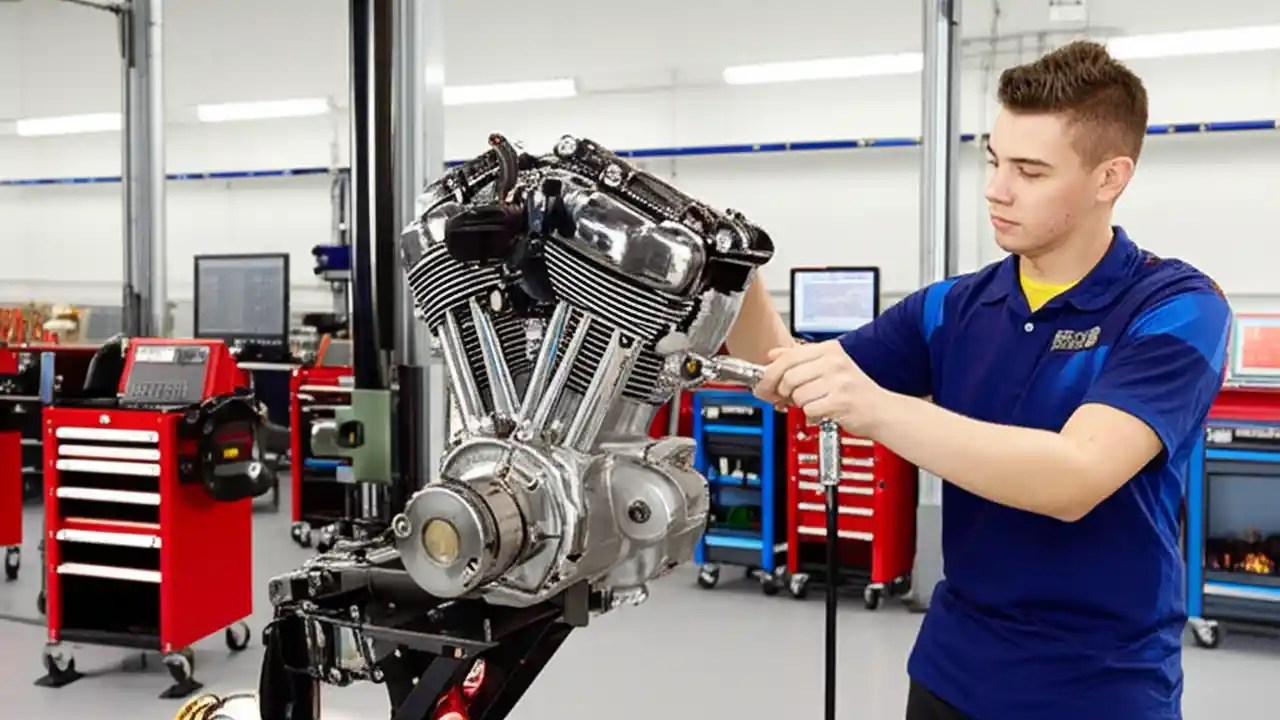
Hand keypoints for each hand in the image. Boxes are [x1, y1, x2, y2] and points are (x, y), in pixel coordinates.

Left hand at [753, 340, 889, 435]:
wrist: (880, 410)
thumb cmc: (855, 390)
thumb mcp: (829, 366)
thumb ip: (800, 359)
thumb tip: (773, 354)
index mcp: (829, 350)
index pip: (788, 356)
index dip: (770, 372)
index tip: (763, 382)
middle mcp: (834, 362)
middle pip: (788, 376)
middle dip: (781, 391)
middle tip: (782, 397)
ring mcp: (838, 381)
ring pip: (797, 394)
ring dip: (798, 403)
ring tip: (811, 402)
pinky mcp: (839, 401)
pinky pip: (808, 409)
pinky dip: (810, 414)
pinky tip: (821, 410)